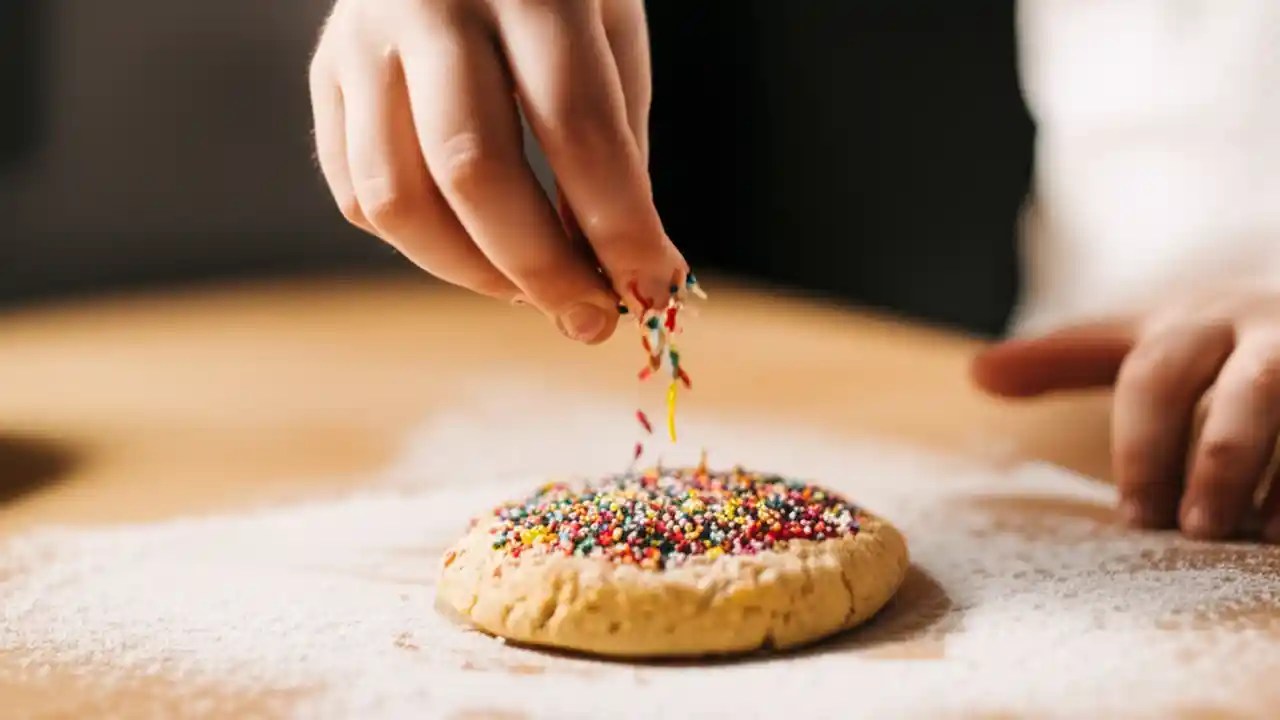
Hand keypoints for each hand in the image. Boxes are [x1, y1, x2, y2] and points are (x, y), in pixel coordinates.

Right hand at [309, 0, 684, 342]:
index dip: (620, 228)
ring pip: (396, 198)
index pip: (578, 130)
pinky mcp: (325, 71)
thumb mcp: (609, 30)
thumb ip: (613, 142)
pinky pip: (357, 192)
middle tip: (591, 319)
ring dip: (471, 274)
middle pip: (474, 170)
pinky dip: (420, 244)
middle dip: (542, 269)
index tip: (654, 291)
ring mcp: (362, 39)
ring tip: (530, 290)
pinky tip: (473, 248)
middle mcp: (432, 4)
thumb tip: (620, 269)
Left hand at [972, 288, 1279, 541]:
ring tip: (1258, 540)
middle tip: (1191, 533)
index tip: (1134, 516)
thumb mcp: (1141, 337)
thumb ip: (1065, 359)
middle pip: (1247, 394)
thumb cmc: (1212, 337)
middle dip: (1218, 463)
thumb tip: (975, 373)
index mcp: (1197, 321)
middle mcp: (1267, 332)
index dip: (1141, 448)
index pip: (1154, 376)